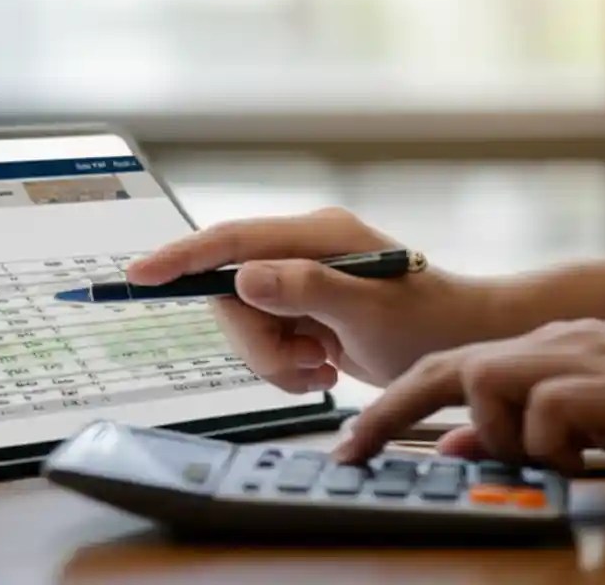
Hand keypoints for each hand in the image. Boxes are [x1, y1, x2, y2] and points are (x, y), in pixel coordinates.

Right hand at [126, 208, 496, 391]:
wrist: (461, 345)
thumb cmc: (430, 323)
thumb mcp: (368, 310)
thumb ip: (304, 289)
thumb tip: (243, 277)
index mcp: (316, 235)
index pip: (232, 241)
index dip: (183, 257)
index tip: (142, 275)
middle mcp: (301, 251)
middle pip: (233, 295)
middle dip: (256, 342)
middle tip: (300, 366)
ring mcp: (300, 280)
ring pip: (245, 323)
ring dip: (274, 359)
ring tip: (320, 368)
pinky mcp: (301, 308)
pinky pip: (265, 339)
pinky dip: (285, 365)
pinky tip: (324, 368)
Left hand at [336, 319, 604, 471]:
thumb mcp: (583, 419)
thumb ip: (518, 427)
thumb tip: (453, 449)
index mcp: (540, 349)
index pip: (449, 367)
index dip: (394, 403)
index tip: (354, 441)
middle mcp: (549, 344)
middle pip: (447, 366)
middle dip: (393, 409)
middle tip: (357, 447)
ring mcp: (577, 358)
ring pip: (485, 381)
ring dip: (498, 431)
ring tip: (550, 454)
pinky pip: (545, 412)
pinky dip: (551, 445)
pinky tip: (589, 455)